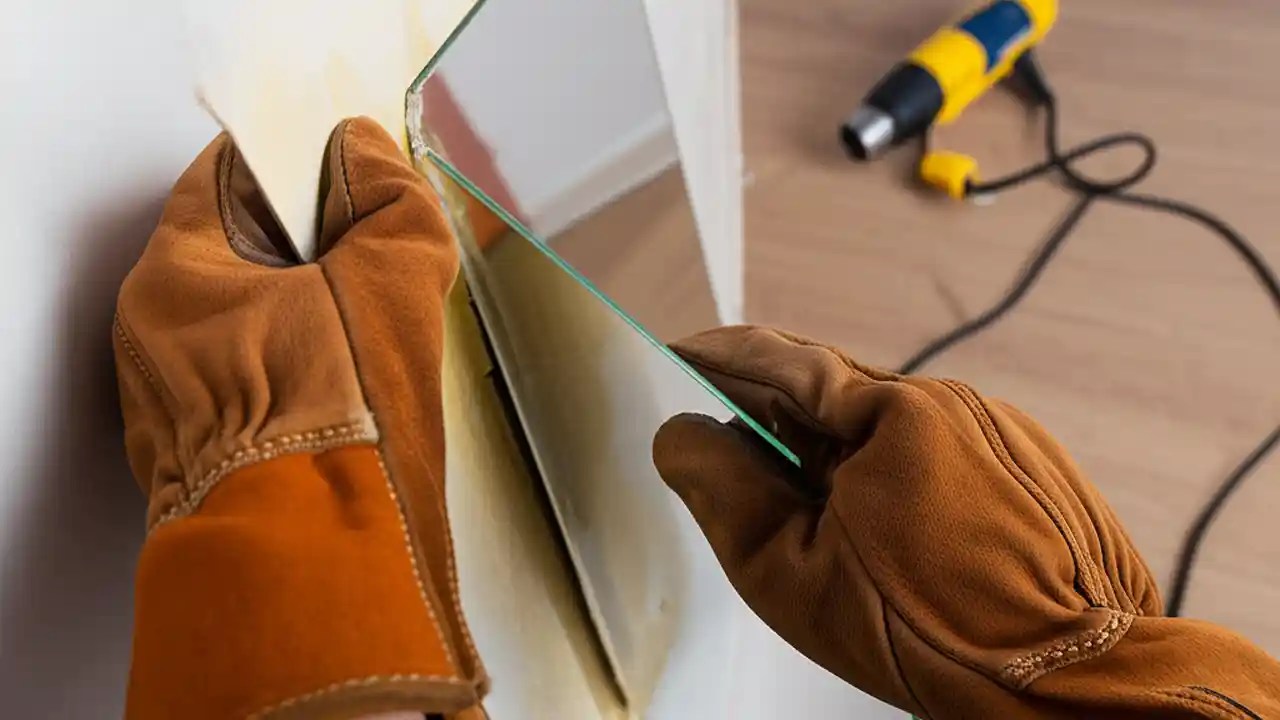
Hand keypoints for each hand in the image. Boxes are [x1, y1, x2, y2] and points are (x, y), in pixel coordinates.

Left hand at [115, 117, 485, 717]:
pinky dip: (300, 375)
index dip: (298, 163)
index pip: (228, 177)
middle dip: (314, 247)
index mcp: (179, 278)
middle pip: (240, 254)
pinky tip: (352, 396)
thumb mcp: (390, 284)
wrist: (313, 559)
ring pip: (250, 326)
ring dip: (313, 317)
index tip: (353, 174)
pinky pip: (254, 387)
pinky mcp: (206, 459)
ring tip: (376, 334)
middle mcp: (156, 338)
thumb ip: (391, 202)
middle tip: (379, 258)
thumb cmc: (338, 419)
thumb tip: (371, 160)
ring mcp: (173, 404)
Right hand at [653, 326, 1164, 716]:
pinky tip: (868, 514)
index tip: (678, 354)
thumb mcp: (793, 571)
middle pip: (833, 385)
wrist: (1066, 679)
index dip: (721, 357)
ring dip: (828, 442)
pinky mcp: (1027, 460)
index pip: (785, 363)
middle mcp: (953, 402)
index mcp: (896, 411)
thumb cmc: (932, 635)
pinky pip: (934, 441)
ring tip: (790, 490)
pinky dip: (885, 462)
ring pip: (883, 418)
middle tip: (715, 423)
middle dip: (769, 404)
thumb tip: (680, 434)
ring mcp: (998, 428)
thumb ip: (723, 489)